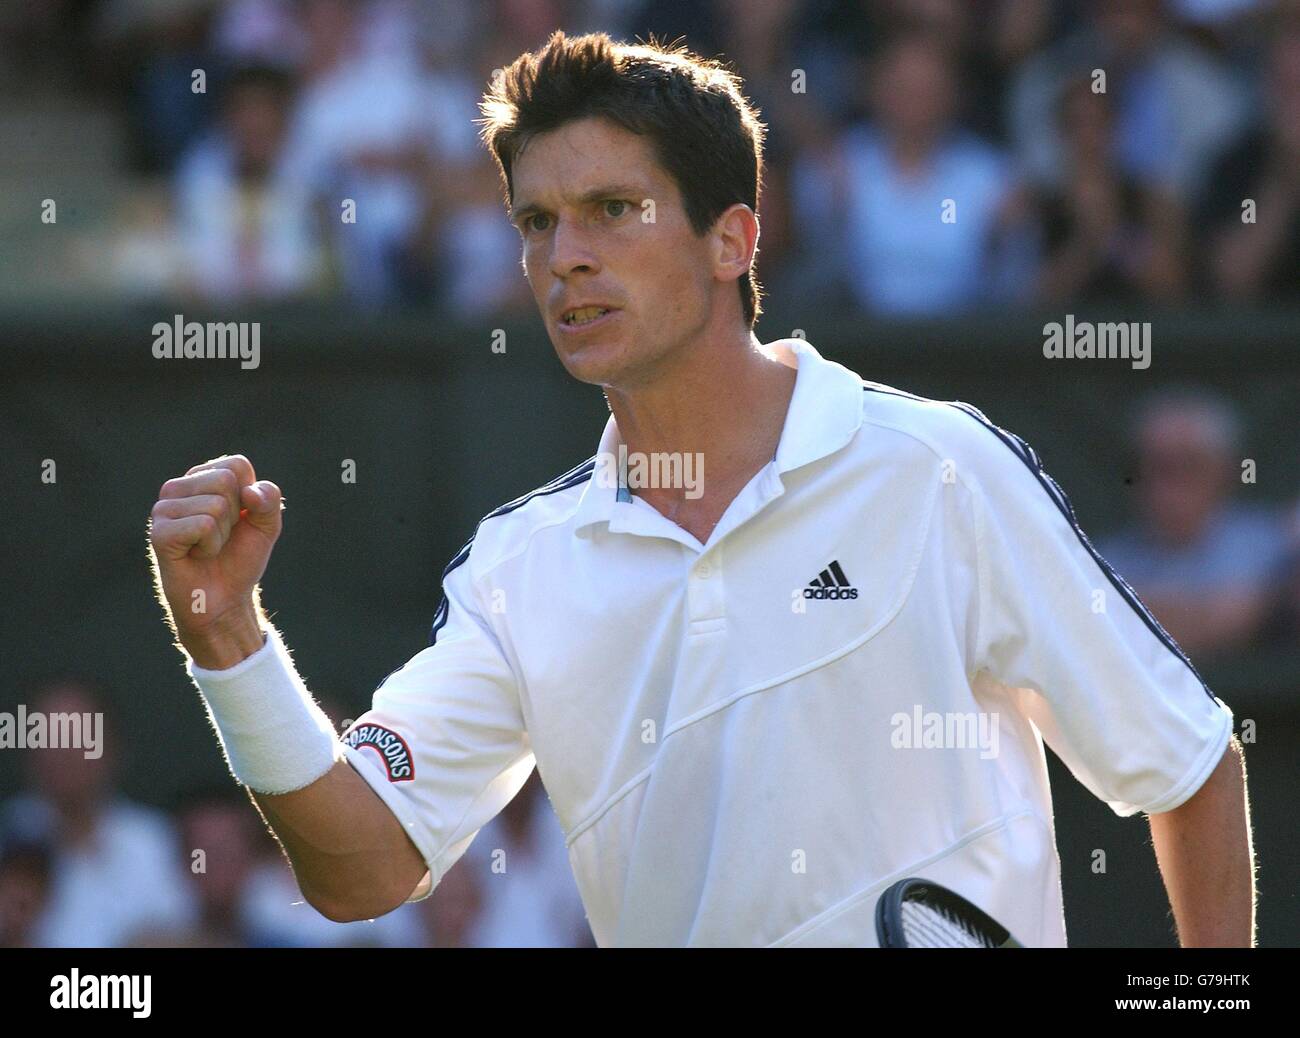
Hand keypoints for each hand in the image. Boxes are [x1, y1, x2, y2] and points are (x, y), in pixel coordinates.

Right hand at [148, 454, 282, 660]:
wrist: (224, 600)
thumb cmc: (240, 558)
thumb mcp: (266, 525)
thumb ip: (269, 500)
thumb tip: (249, 492)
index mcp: (201, 477)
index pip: (237, 465)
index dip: (250, 497)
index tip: (238, 519)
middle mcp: (178, 488)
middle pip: (226, 481)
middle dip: (236, 515)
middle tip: (221, 536)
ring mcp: (164, 509)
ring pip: (216, 505)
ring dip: (222, 535)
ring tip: (207, 547)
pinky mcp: (159, 533)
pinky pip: (203, 525)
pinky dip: (210, 546)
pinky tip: (196, 555)